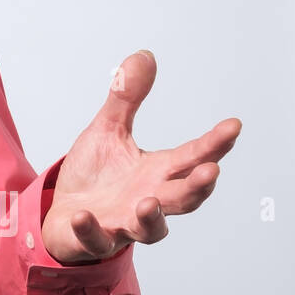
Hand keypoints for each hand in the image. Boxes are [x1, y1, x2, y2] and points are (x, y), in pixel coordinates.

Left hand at [41, 49, 241, 264]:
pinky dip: (89, 229)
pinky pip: (94, 238)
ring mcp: (123, 222)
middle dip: (197, 187)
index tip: (233, 125)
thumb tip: (144, 55)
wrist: (62, 215)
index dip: (214, 144)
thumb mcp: (108, 130)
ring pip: (149, 229)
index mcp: (157, 172)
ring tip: (147, 203)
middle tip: (210, 171)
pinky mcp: (94, 238)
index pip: (192, 157)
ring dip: (151, 218)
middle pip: (183, 198)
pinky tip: (81, 215)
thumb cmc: (95, 175)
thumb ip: (126, 98)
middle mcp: (149, 199)